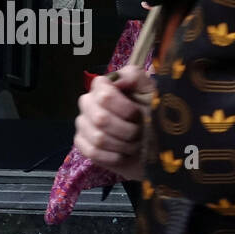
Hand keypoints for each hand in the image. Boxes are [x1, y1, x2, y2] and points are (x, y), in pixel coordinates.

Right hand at [74, 64, 153, 180]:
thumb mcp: (150, 92)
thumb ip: (135, 77)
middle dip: (127, 130)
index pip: (103, 94)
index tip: (137, 113)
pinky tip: (122, 153)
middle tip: (139, 132)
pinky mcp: (81, 143)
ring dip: (123, 145)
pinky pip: (92, 152)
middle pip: (100, 118)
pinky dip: (113, 156)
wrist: (153, 143)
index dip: (123, 107)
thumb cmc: (151, 114)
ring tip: (134, 144)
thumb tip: (117, 80)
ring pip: (98, 138)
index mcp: (102, 87)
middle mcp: (88, 102)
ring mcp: (83, 123)